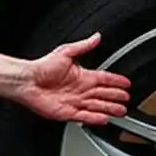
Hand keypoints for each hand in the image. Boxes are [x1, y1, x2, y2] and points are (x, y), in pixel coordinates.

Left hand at [12, 33, 131, 124]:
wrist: (27, 81)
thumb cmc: (42, 67)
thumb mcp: (65, 52)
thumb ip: (83, 46)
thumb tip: (96, 37)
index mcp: (81, 75)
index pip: (104, 79)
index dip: (116, 81)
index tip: (126, 83)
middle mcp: (80, 89)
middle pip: (104, 94)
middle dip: (116, 97)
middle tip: (128, 100)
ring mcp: (74, 101)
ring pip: (97, 106)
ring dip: (110, 109)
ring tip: (121, 111)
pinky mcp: (67, 112)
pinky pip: (85, 116)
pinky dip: (95, 118)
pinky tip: (105, 119)